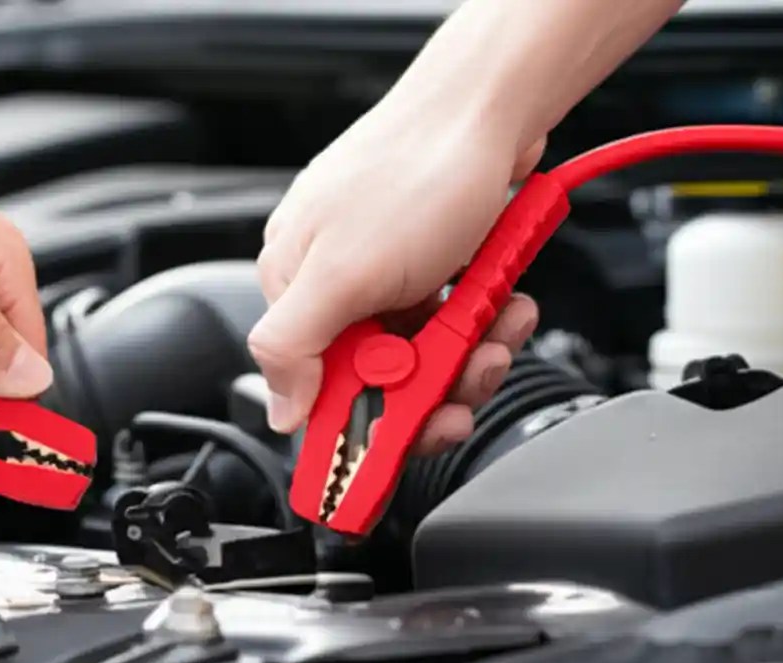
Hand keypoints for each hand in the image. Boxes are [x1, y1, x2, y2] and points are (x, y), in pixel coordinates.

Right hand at [248, 105, 544, 453]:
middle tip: (468, 372)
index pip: (316, 387)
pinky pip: (455, 319)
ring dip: (469, 353)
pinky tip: (505, 304)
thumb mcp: (343, 272)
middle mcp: (334, 281)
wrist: (489, 107)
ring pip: (424, 352)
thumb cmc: (417, 168)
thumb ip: (295, 346)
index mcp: (296, 287)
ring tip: (499, 329)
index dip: (368, 421)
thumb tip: (278, 409)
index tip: (413, 435)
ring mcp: (384, 271)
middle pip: (378, 376)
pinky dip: (486, 320)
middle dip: (434, 385)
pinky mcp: (431, 261)